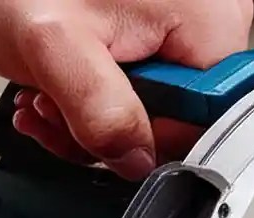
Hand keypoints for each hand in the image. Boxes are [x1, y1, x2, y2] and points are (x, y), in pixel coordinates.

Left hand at [0, 0, 253, 178]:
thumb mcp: (54, 47)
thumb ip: (101, 112)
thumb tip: (136, 161)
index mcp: (208, 21)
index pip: (207, 119)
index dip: (153, 143)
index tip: (104, 136)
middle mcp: (201, 27)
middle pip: (174, 122)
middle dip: (107, 132)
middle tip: (59, 112)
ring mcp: (171, 34)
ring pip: (145, 117)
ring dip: (85, 123)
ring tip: (45, 97)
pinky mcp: (143, 42)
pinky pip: (126, 98)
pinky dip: (83, 105)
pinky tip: (50, 91)